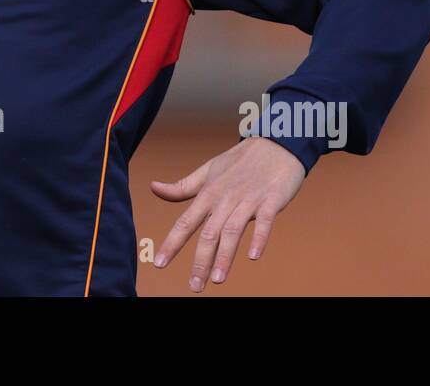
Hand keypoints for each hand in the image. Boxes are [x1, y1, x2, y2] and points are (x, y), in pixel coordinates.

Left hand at [150, 136, 305, 290]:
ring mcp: (248, 200)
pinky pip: (264, 221)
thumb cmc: (240, 161)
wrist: (275, 144)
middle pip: (209, 233)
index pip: (186, 222)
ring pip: (233, 230)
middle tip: (195, 286)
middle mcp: (225, 198)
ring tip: (218, 279)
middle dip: (200, 261)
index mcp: (209, 194)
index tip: (159, 264)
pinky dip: (259, 238)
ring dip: (225, 256)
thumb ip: (183, 186)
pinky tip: (253, 255)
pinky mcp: (271, 201)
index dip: (172, 243)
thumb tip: (153, 188)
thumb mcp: (208, 171)